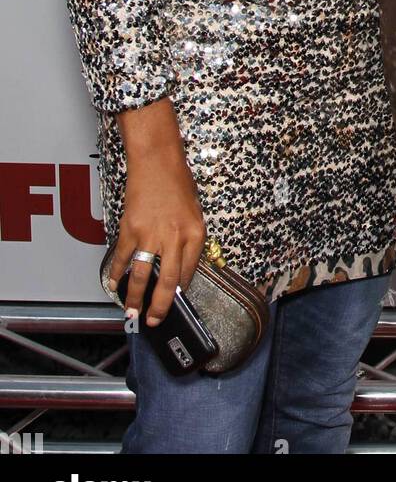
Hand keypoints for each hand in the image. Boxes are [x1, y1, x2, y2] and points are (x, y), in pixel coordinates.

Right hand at [109, 98, 205, 327]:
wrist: (156, 160)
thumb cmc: (177, 182)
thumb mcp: (194, 212)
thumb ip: (187, 239)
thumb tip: (178, 265)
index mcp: (195, 233)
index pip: (189, 272)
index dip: (181, 291)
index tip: (176, 302)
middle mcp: (175, 237)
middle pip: (167, 282)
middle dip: (161, 307)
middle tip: (155, 321)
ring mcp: (150, 235)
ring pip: (141, 275)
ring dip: (135, 297)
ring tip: (131, 312)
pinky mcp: (130, 229)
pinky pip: (122, 258)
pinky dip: (116, 273)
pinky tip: (113, 284)